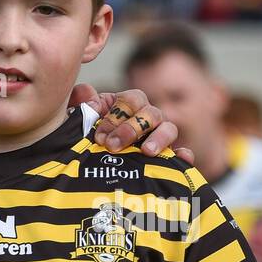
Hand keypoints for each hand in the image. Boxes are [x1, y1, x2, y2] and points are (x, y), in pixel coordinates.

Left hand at [69, 84, 192, 162]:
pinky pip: (182, 153)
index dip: (115, 117)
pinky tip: (182, 158)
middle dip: (130, 129)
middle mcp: (146, 117)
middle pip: (149, 113)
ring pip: (168, 128)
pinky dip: (184, 155)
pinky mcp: (169, 158)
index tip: (100, 136)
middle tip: (112, 146)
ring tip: (146, 151)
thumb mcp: (77, 122)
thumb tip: (85, 91)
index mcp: (127, 104)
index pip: (129, 101)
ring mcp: (160, 136)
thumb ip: (78, 105)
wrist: (92, 170)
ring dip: (159, 138)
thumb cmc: (87, 139)